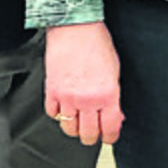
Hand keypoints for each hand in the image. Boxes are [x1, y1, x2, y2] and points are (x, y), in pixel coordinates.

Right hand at [45, 21, 123, 145]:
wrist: (75, 29)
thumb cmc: (97, 44)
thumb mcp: (114, 71)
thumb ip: (114, 95)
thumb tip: (115, 113)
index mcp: (108, 94)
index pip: (110, 127)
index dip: (110, 136)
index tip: (109, 138)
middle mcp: (88, 99)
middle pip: (88, 133)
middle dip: (92, 137)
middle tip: (93, 135)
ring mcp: (68, 98)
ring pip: (69, 128)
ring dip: (75, 129)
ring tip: (78, 125)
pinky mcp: (52, 92)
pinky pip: (53, 114)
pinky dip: (58, 115)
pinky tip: (64, 110)